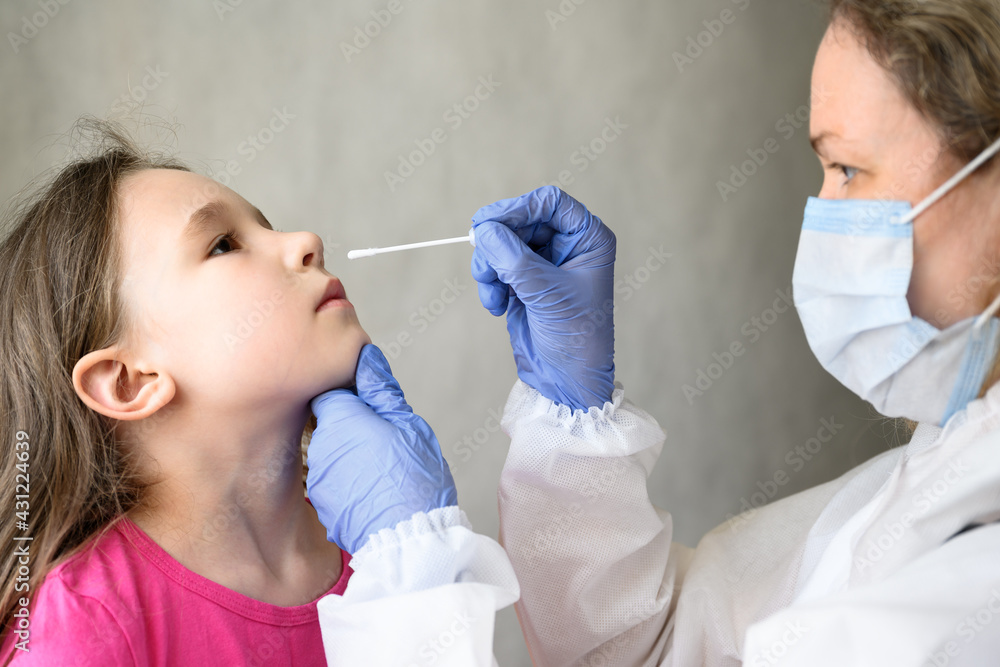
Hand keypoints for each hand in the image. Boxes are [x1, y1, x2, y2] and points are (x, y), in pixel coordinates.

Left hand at [307, 343, 457, 553]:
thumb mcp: (408, 424)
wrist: (409, 540)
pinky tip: (374, 491)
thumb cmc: (415, 479)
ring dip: (351, 455)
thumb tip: (365, 357)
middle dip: (353, 426)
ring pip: (333, 453)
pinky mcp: (323, 505)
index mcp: (339, 420)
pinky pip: (334, 481)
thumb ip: (381, 389)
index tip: (374, 407)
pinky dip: (350, 481)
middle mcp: (320, 447)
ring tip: (383, 469)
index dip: (352, 396)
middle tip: (386, 440)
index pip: (330, 392)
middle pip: (330, 423)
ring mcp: (319, 478)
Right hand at [470, 186, 615, 410]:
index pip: (549, 203)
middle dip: (497, 243)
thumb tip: (483, 230)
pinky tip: (496, 306)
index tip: (488, 224)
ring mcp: (543, 263)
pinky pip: (495, 266)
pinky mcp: (522, 281)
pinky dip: (489, 283)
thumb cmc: (575, 337)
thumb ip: (514, 259)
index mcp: (588, 239)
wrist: (567, 380)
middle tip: (484, 265)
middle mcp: (567, 245)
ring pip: (502, 242)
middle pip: (519, 221)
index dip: (517, 208)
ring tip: (493, 294)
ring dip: (489, 266)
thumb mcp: (547, 294)